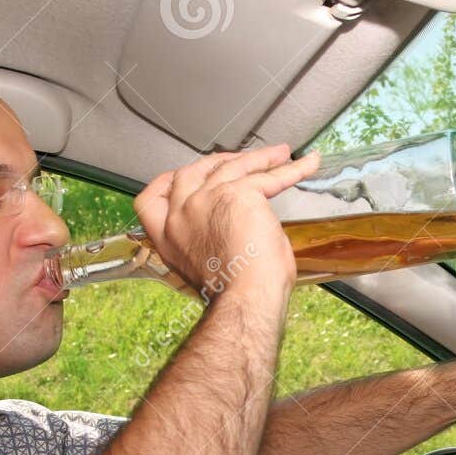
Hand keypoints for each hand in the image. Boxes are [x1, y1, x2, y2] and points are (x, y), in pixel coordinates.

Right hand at [133, 143, 320, 301]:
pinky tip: (306, 164)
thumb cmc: (233, 292)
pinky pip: (269, 176)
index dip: (166, 184)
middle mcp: (181, 215)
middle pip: (194, 171)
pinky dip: (292, 169)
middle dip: (218, 161)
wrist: (245, 299)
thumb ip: (206, 238)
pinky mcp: (238, 194)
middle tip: (241, 160)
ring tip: (281, 155)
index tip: (183, 175)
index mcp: (169, 236)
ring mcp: (206, 200)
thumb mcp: (204, 264)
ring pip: (234, 166)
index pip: (149, 201)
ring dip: (260, 158)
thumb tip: (230, 226)